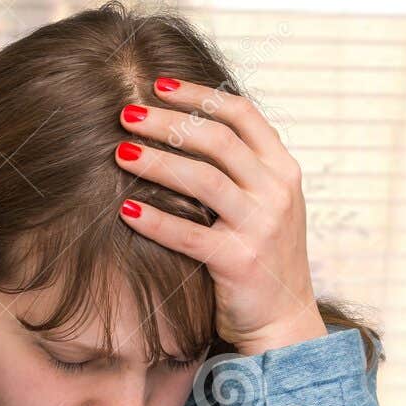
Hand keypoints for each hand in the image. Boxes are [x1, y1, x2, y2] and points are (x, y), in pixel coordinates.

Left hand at [114, 78, 328, 357]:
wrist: (284, 321)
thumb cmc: (262, 258)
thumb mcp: (265, 204)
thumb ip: (241, 168)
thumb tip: (185, 127)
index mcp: (283, 169)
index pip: (241, 114)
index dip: (199, 94)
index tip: (159, 85)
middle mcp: (277, 192)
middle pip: (218, 140)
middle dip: (168, 123)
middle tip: (127, 114)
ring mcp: (262, 227)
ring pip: (204, 180)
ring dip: (157, 162)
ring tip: (120, 152)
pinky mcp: (240, 262)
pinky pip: (191, 235)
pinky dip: (155, 221)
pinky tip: (124, 211)